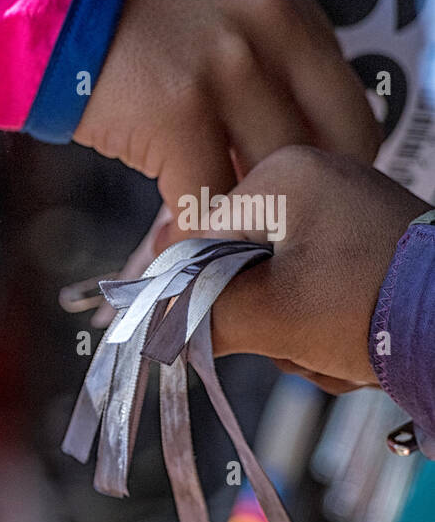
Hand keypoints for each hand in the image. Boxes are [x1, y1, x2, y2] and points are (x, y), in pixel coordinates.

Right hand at [75, 0, 380, 249]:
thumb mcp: (202, 4)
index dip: (321, 170)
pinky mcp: (175, 111)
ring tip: (204, 248)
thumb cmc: (101, 7)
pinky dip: (190, 238)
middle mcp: (269, 27)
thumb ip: (246, 59)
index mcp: (283, 0)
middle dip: (286, 206)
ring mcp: (226, 69)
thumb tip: (253, 147)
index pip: (345, 112)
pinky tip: (168, 247)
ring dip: (237, 231)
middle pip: (324, 152)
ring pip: (268, 184)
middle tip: (247, 235)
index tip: (285, 200)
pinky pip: (205, 202)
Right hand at [207, 146, 427, 392]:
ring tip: (331, 348)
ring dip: (292, 334)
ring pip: (273, 286)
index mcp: (284, 173)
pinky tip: (348, 346)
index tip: (215, 329)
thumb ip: (196, 315)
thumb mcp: (270, 315)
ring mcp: (344, 210)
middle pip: (234, 266)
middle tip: (297, 342)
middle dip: (259, 321)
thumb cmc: (374, 307)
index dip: (196, 292)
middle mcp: (314, 178)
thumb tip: (147, 324)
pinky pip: (311, 288)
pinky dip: (321, 328)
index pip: (196, 237)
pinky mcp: (366, 243)